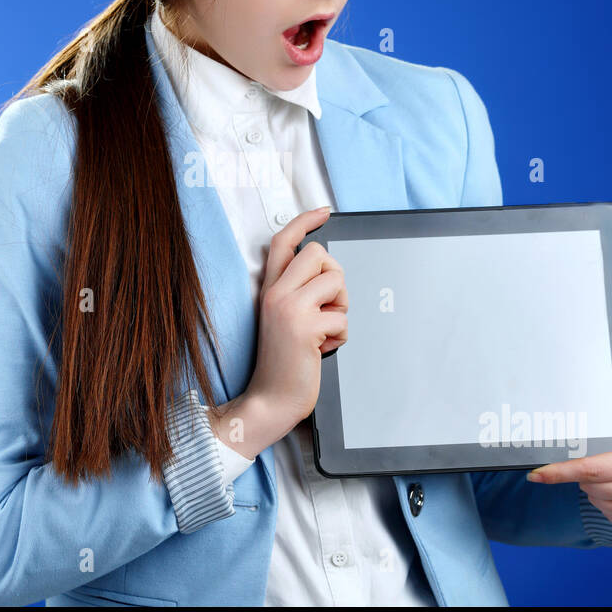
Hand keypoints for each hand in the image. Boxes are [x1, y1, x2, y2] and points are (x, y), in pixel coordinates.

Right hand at [246, 206, 348, 431]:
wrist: (270, 400)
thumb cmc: (283, 362)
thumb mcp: (283, 319)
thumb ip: (298, 293)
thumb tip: (328, 273)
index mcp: (269, 289)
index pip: (283, 242)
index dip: (304, 221)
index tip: (323, 212)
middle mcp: (275, 294)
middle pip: (319, 254)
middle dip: (335, 276)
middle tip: (329, 304)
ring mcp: (288, 309)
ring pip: (336, 282)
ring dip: (341, 308)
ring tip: (325, 330)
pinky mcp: (304, 327)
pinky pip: (342, 317)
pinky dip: (341, 336)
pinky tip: (323, 349)